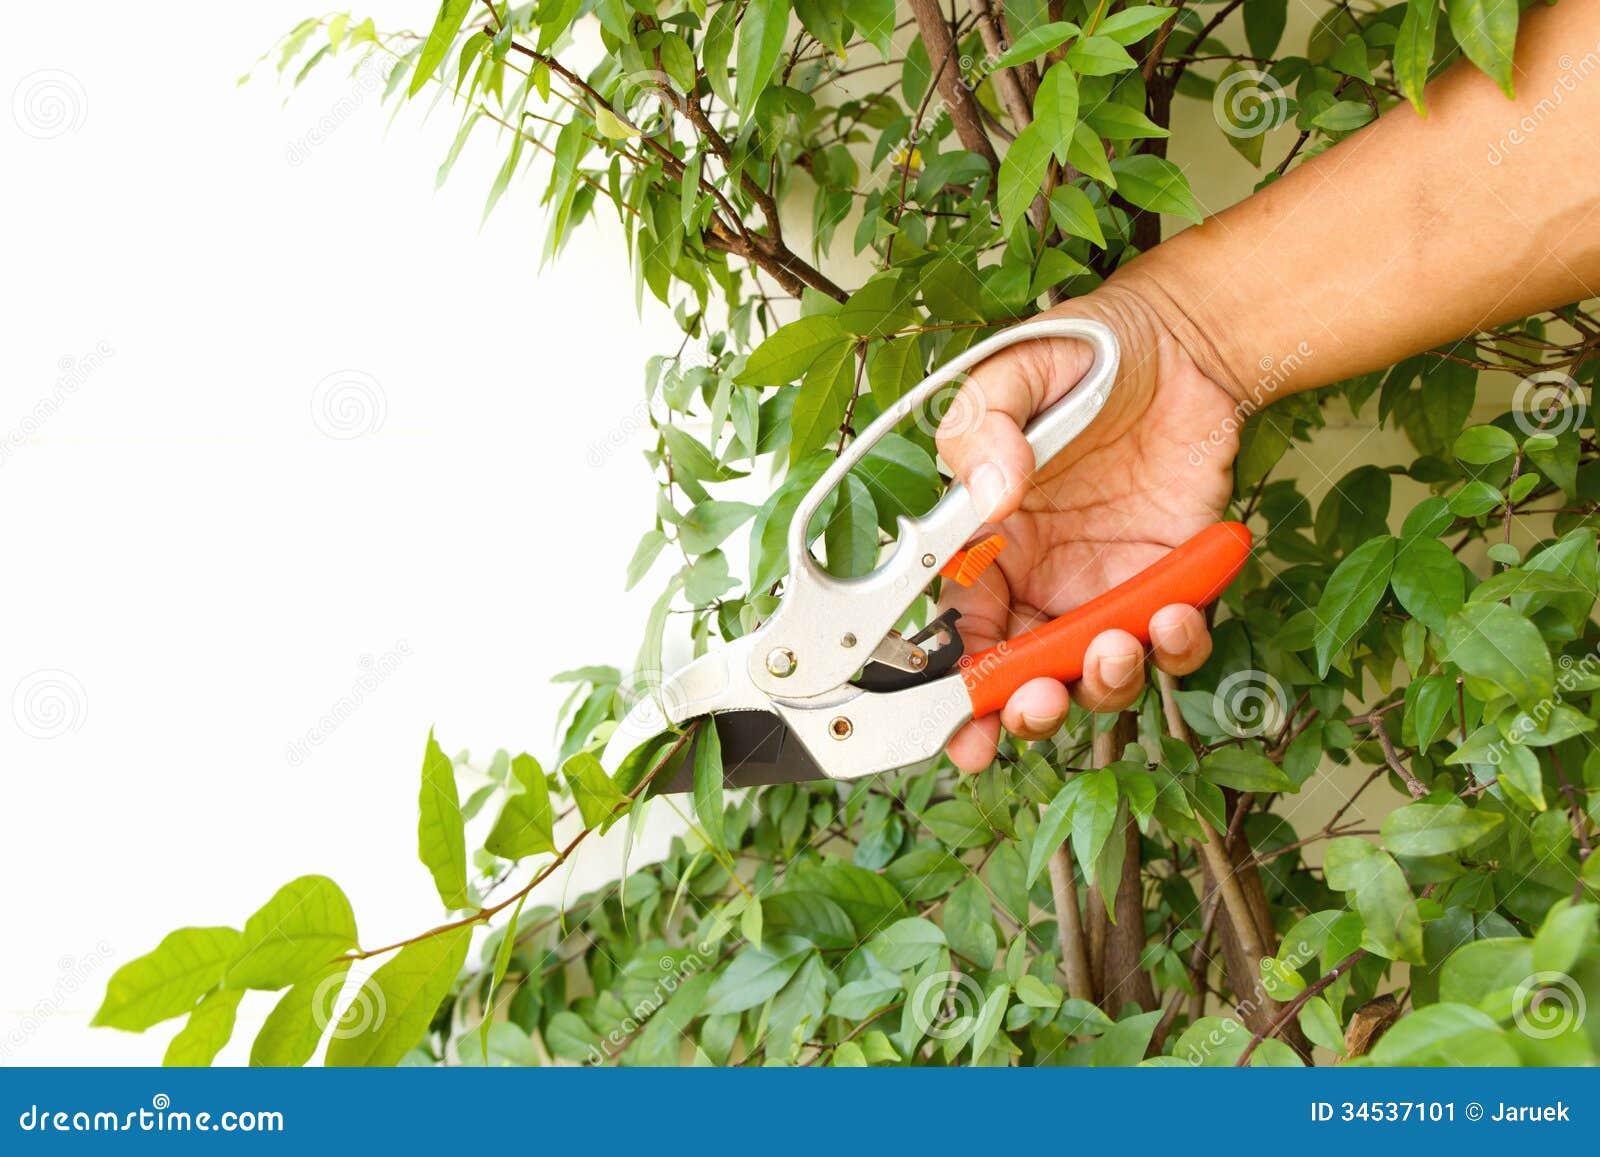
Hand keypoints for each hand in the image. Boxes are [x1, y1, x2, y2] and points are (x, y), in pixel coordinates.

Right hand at [935, 281, 1244, 771]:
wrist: (1182, 342)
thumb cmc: (1083, 357)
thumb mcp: (1011, 375)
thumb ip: (981, 430)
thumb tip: (989, 498)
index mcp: (989, 548)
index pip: (962, 633)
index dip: (956, 687)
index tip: (959, 720)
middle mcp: (1044, 581)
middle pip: (1025, 675)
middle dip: (1027, 709)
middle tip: (1037, 701)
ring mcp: (1108, 587)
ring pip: (1099, 676)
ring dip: (1103, 684)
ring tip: (1115, 646)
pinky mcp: (1172, 582)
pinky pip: (1174, 641)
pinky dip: (1176, 649)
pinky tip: (1173, 615)